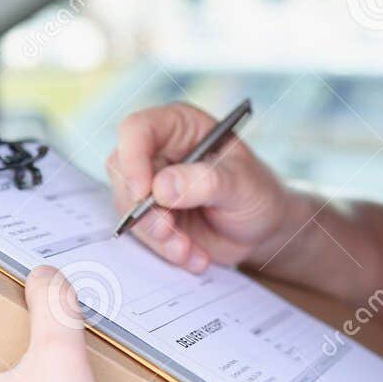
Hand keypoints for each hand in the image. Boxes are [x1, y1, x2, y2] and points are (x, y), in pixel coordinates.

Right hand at [106, 102, 295, 271]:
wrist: (260, 228)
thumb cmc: (256, 193)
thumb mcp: (241, 184)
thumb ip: (206, 182)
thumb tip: (161, 187)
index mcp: (178, 126)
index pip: (137, 129)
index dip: (132, 158)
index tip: (142, 193)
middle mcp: (158, 151)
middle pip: (123, 171)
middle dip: (144, 209)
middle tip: (170, 233)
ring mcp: (151, 185)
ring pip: (128, 208)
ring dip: (158, 236)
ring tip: (190, 250)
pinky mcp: (151, 215)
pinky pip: (142, 234)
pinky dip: (167, 250)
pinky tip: (196, 256)